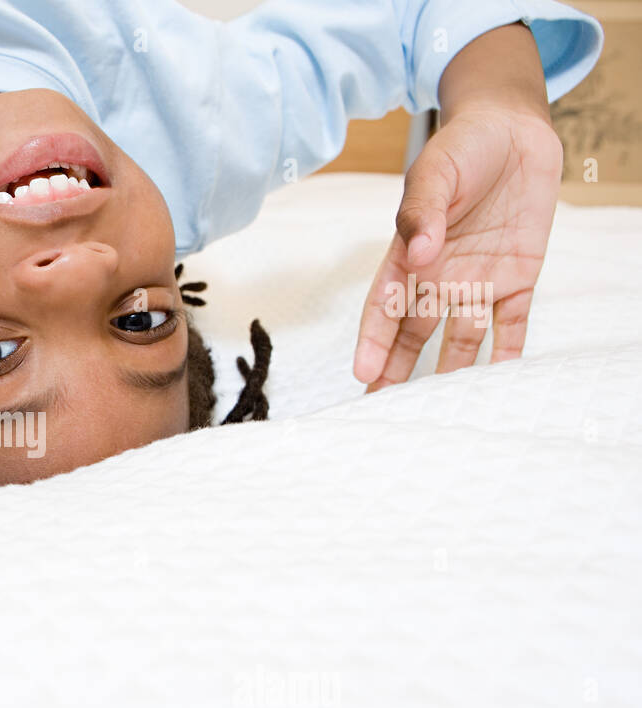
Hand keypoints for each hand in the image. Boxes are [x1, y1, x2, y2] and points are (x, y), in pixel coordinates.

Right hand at [354, 23, 562, 391]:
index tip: (363, 372)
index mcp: (411, 253)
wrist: (514, 128)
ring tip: (440, 405)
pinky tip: (500, 377)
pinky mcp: (518, 277)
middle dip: (397, 367)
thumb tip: (418, 253)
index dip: (373, 340)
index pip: (385, 305)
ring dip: (450, 369)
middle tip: (384, 403)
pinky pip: (513, 321)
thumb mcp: (435, 171)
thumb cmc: (464, 146)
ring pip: (460, 335)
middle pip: (414, 331)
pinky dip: (508, 348)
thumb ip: (421, 211)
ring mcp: (479, 279)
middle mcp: (440, 275)